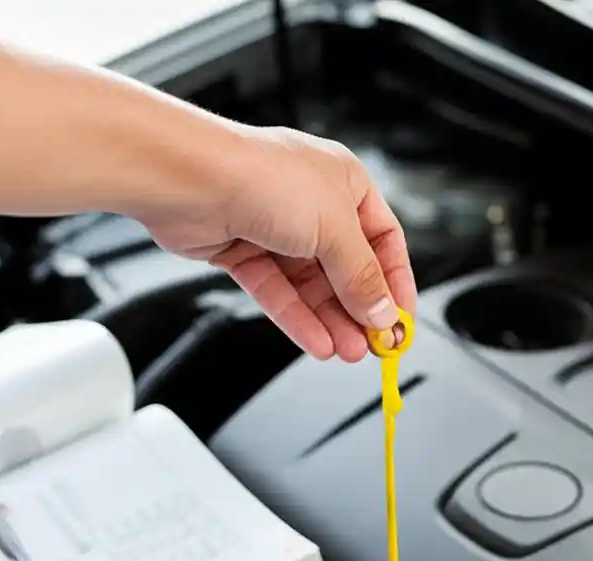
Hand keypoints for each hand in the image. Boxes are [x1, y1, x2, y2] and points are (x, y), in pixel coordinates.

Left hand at [139, 126, 416, 362]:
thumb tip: (384, 312)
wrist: (191, 180)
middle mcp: (311, 202)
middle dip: (360, 308)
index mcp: (344, 181)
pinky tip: (317, 342)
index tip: (401, 318)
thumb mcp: (335, 229)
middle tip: (375, 344)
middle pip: (346, 266)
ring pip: (310, 285)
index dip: (395, 281)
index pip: (383, 239)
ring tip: (348, 352)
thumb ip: (362, 277)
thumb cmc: (263, 177)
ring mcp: (274, 226)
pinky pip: (278, 291)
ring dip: (331, 320)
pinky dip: (297, 318)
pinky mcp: (242, 250)